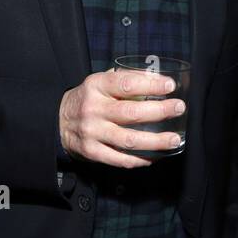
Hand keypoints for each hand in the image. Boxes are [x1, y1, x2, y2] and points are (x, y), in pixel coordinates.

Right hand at [58, 68, 184, 167]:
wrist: (58, 121)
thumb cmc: (88, 99)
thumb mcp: (100, 81)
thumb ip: (125, 79)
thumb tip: (157, 78)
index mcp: (96, 86)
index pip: (127, 84)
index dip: (151, 85)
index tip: (170, 86)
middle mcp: (94, 109)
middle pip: (131, 113)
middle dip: (160, 112)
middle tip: (179, 109)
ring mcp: (92, 132)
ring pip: (129, 140)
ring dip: (155, 141)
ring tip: (174, 139)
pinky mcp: (92, 152)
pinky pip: (120, 159)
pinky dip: (140, 159)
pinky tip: (155, 156)